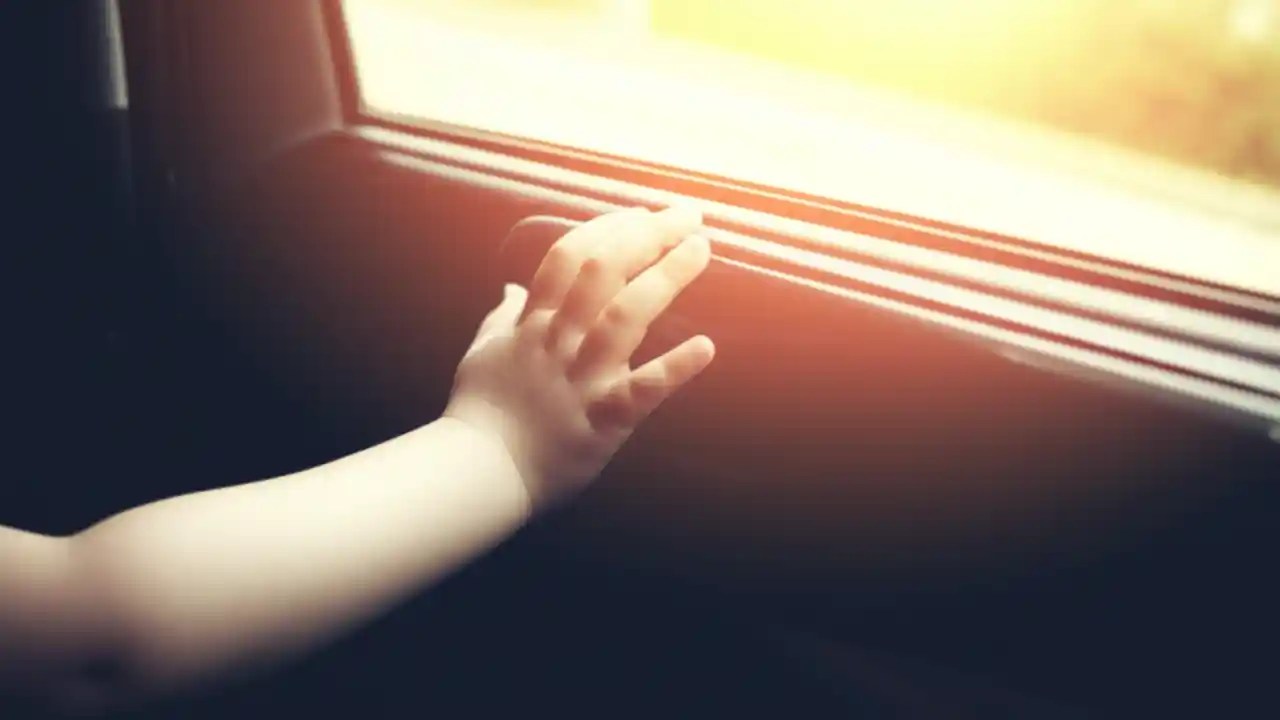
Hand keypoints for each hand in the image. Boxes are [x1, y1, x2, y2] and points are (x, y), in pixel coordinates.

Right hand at [444, 207, 715, 512]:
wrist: (478, 474)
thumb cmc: (480, 415)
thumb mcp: (484, 353)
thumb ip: (503, 317)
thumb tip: (512, 288)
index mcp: (532, 324)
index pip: (568, 257)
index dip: (607, 228)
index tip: (640, 213)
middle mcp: (559, 342)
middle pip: (602, 272)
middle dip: (647, 236)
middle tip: (687, 216)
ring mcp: (582, 378)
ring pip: (625, 316)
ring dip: (667, 278)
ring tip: (700, 249)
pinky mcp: (604, 419)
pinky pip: (642, 390)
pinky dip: (675, 368)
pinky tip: (706, 347)